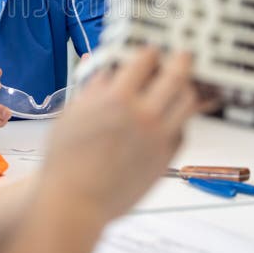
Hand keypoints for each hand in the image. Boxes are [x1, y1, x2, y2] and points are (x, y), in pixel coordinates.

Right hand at [40, 48, 198, 222]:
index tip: (148, 50)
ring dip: (183, 88)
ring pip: (187, 102)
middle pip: (177, 75)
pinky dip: (177, 119)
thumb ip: (94, 86)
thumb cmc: (66, 160)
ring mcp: (158, 137)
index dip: (148, 51)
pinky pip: (182, 130)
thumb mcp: (73, 112)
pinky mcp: (165, 158)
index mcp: (117, 98)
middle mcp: (143, 115)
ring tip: (176, 86)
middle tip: (181, 56)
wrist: (75, 202)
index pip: (145, 59)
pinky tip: (165, 118)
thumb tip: (108, 66)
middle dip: (180, 59)